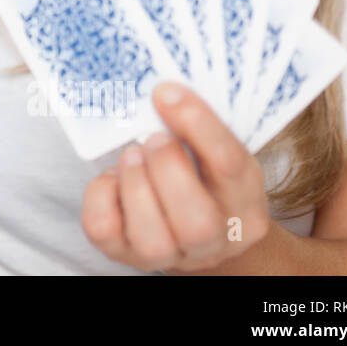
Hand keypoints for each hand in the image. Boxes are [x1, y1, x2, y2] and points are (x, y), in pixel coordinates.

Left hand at [81, 82, 271, 271]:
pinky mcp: (125, 254)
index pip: (230, 165)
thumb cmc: (202, 178)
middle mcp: (214, 241)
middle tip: (153, 138)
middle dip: (166, 168)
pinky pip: (104, 229)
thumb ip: (198, 130)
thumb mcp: (216, 155)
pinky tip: (113, 177)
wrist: (194, 234)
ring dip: (135, 184)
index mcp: (245, 205)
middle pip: (196, 221)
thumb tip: (163, 90)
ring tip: (132, 154)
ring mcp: (170, 255)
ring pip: (152, 238)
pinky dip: (101, 194)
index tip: (166, 92)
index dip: (196, 123)